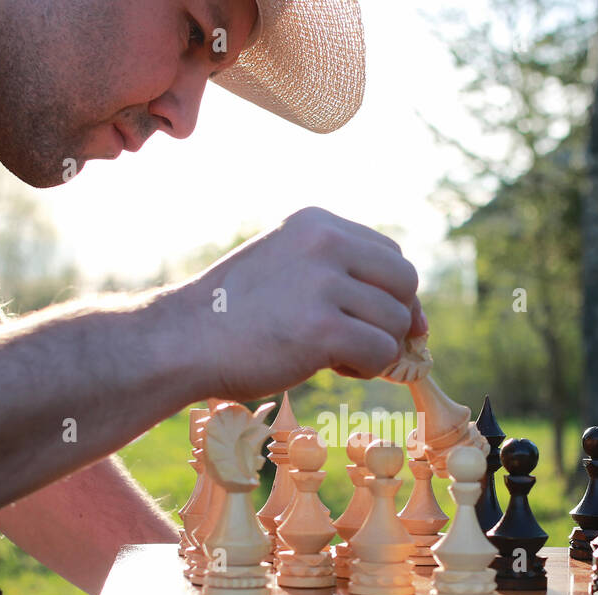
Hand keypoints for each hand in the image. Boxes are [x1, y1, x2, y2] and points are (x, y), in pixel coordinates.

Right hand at [176, 207, 420, 400]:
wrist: (183, 339)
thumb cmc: (234, 314)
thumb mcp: (285, 266)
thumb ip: (339, 273)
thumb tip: (414, 315)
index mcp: (317, 223)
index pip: (390, 254)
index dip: (392, 293)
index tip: (376, 319)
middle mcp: (326, 243)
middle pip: (405, 281)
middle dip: (395, 317)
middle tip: (364, 340)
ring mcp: (325, 284)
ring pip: (397, 322)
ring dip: (378, 347)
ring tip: (338, 356)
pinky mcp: (324, 329)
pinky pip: (382, 352)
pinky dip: (368, 367)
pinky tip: (337, 367)